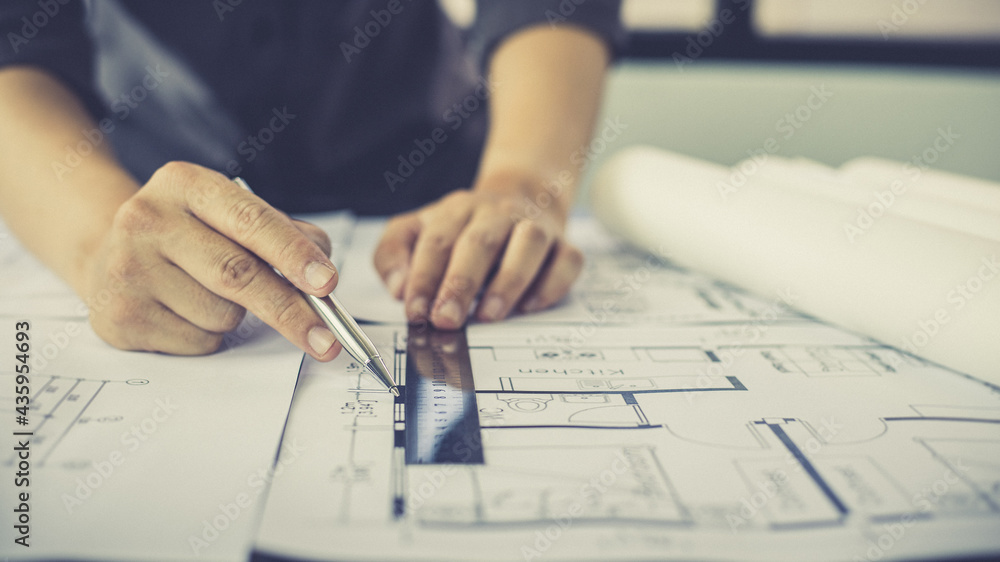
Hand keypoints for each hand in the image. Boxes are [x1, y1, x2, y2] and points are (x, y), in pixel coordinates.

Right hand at [82, 161, 342, 358]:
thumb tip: (322, 275)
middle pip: (238, 274)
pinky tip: (186, 313)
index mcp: (183, 184)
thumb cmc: (189, 235)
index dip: (293, 255)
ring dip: (240, 318)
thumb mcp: (230, 214)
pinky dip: (211, 337)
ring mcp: (126, 269)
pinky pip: (198, 342)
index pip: (249, 220)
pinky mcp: (119, 316)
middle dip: (291, 310)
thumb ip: (283, 234)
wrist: (109, 253)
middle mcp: (147, 219)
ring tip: (212, 294)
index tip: (327, 284)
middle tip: (326, 337)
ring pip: (221, 314)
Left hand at [373, 178, 583, 328]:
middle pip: (479, 242)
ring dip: (508, 281)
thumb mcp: (417, 230)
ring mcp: (535, 227)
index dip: (423, 278)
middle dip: (460, 284)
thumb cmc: (462, 227)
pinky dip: (551, 285)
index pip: (437, 241)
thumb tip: (397, 289)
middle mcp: (498, 213)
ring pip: (528, 244)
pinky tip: (529, 307)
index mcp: (457, 210)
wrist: (523, 195)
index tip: (415, 312)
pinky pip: (567, 261)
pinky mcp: (565, 245)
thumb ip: (394, 254)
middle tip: (446, 320)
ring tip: (488, 316)